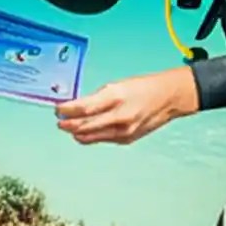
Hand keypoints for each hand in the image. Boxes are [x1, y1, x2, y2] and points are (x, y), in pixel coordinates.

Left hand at [54, 67, 198, 144]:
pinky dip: (91, 136)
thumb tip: (77, 106)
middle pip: (85, 125)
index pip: (84, 107)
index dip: (67, 110)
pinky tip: (84, 133)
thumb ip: (97, 98)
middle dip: (69, 124)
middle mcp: (120, 116)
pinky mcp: (127, 139)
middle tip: (60, 122)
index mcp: (116, 97)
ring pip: (92, 136)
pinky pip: (103, 139)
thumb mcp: (117, 86)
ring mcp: (124, 130)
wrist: (168, 98)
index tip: (58, 109)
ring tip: (68, 128)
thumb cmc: (143, 88)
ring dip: (77, 132)